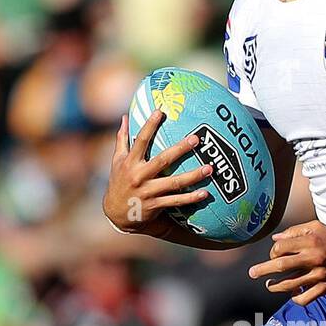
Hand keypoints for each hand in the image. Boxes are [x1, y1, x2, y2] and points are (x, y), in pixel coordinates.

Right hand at [103, 111, 212, 235]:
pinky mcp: (155, 205)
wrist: (116, 213)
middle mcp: (139, 176)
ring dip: (193, 176)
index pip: (140, 141)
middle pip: (162, 160)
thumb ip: (122, 139)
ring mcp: (148, 192)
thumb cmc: (119, 181)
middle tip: (196, 138)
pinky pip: (176, 201)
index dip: (149, 126)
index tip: (160, 112)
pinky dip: (190, 198)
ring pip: (173, 183)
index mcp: (130, 162)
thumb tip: (124, 117)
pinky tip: (205, 193)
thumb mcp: (117, 161)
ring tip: (209, 168)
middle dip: (180, 149)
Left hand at [249, 219, 325, 304]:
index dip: (272, 252)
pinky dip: (295, 298)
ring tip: (269, 285)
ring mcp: (319, 275)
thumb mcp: (317, 227)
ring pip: (289, 285)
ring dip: (275, 287)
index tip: (274, 255)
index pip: (280, 248)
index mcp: (310, 241)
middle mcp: (313, 258)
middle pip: (280, 266)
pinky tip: (292, 294)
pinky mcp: (325, 288)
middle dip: (262, 270)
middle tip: (252, 273)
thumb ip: (295, 232)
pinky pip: (304, 298)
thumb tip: (275, 239)